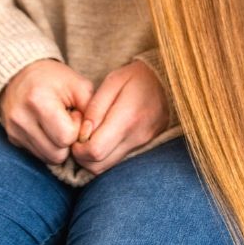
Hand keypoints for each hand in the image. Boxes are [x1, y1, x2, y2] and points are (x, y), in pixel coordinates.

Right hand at [0, 58, 91, 165]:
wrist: (21, 74)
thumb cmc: (55, 79)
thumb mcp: (78, 85)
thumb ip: (91, 110)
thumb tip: (90, 138)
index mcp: (38, 100)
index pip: (66, 137)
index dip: (76, 128)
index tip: (74, 113)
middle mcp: (21, 118)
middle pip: (57, 154)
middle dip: (68, 141)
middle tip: (67, 121)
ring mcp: (14, 130)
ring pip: (48, 159)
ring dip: (58, 146)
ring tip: (57, 125)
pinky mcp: (12, 138)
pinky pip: (38, 155)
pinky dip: (48, 146)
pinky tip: (47, 128)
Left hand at [70, 58, 171, 176]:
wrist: (167, 80)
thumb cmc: (136, 77)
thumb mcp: (112, 81)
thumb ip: (95, 107)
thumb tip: (83, 133)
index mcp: (127, 117)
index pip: (95, 150)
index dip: (78, 148)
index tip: (76, 135)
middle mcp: (136, 136)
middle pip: (98, 165)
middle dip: (82, 156)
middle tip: (80, 138)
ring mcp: (142, 144)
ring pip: (107, 167)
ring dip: (92, 158)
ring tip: (91, 137)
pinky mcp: (143, 146)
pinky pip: (117, 160)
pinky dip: (105, 155)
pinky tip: (103, 138)